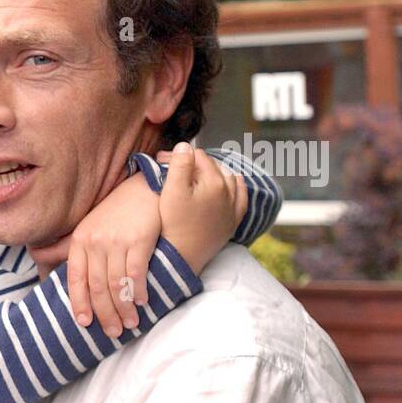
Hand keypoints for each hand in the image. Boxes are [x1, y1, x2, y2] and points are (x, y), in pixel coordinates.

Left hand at [40, 172, 159, 336]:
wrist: (146, 187)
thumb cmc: (115, 212)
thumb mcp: (86, 228)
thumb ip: (63, 247)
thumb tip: (35, 256)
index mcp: (80, 241)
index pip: (75, 278)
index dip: (78, 303)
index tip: (84, 323)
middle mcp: (95, 241)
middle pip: (96, 286)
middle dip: (104, 313)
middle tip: (112, 332)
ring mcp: (117, 240)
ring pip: (116, 283)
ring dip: (124, 308)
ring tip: (130, 323)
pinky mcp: (140, 238)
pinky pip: (136, 272)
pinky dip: (138, 290)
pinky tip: (142, 302)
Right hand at [157, 142, 245, 274]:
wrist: (183, 257)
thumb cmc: (174, 225)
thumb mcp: (172, 192)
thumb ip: (180, 165)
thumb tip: (185, 145)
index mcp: (214, 181)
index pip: (197, 156)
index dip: (177, 155)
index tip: (160, 161)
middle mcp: (229, 191)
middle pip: (212, 166)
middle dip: (194, 163)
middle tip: (173, 168)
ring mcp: (233, 207)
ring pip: (228, 178)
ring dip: (213, 172)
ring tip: (197, 174)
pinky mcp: (233, 221)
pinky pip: (241, 197)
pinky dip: (237, 186)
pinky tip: (233, 182)